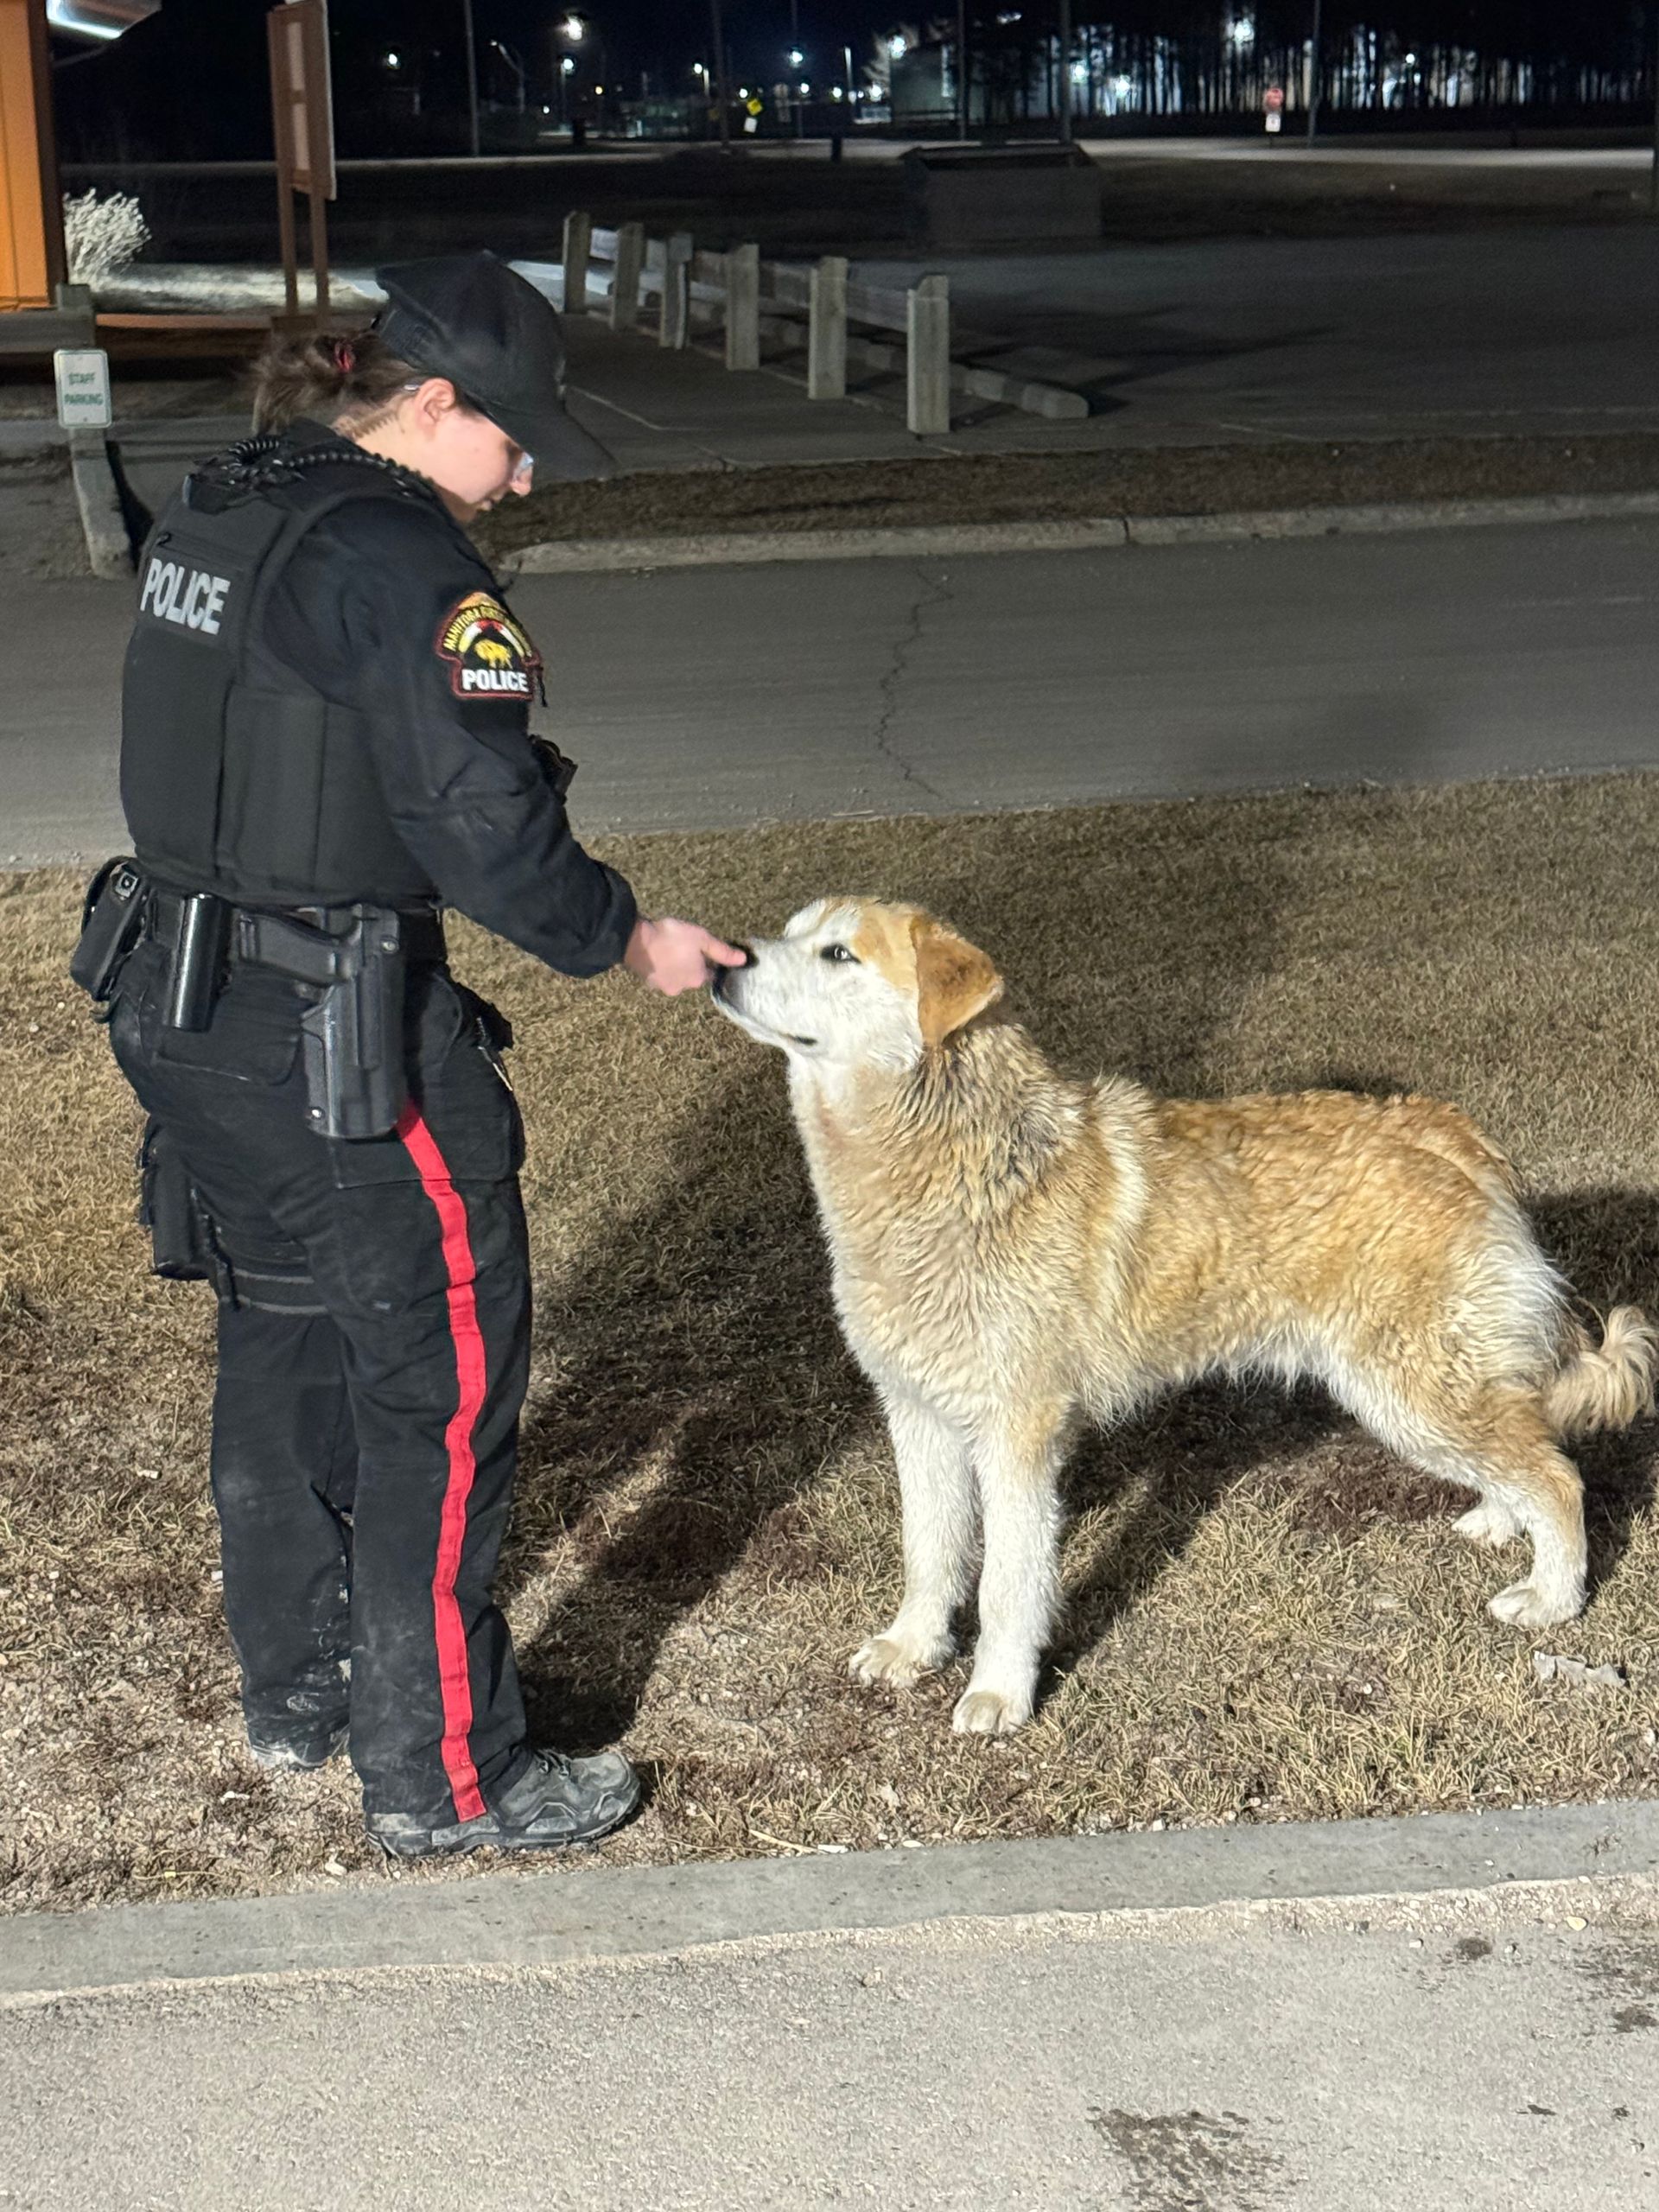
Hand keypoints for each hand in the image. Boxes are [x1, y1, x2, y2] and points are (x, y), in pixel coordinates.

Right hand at [623, 916, 746, 996]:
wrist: (635, 941)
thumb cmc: (672, 938)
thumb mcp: (702, 939)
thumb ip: (722, 952)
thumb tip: (743, 960)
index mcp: (698, 978)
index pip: (710, 974)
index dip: (708, 961)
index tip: (703, 950)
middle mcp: (682, 988)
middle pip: (692, 977)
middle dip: (690, 965)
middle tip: (685, 947)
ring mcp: (663, 987)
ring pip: (675, 977)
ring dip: (675, 967)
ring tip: (670, 950)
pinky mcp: (648, 982)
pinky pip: (660, 975)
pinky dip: (661, 967)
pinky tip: (658, 955)